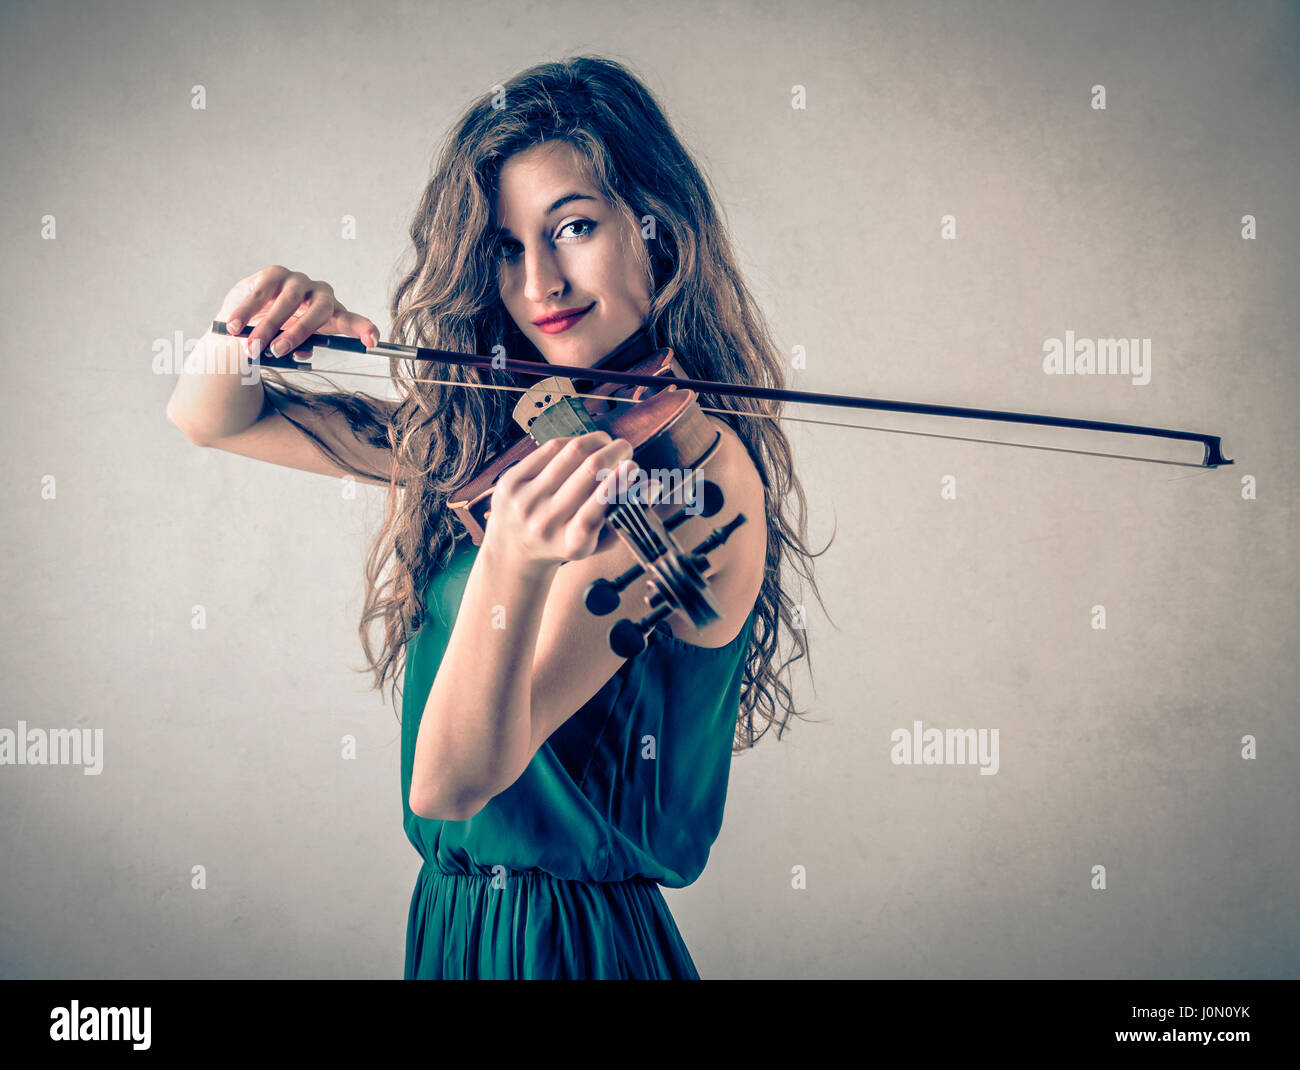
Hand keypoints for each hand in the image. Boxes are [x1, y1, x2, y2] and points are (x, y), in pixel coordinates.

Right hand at [216, 264, 379, 358]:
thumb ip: (298, 349)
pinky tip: (234, 326)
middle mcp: (320, 295)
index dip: (364, 330)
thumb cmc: (276, 338)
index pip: (352, 322)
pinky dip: (247, 312)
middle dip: (298, 332)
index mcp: (332, 316)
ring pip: (288, 301)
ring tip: (252, 347)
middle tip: (277, 351)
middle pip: (320, 310)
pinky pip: (262, 291)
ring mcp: (299, 282)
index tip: (372, 342)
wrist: (246, 323)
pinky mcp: (275, 274)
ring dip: (268, 325)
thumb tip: (301, 351)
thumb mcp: (290, 348)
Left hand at [483, 431, 638, 570]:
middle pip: (589, 471)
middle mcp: (545, 523)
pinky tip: (582, 446)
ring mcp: (525, 501)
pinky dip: (572, 442)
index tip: (633, 466)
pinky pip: (550, 448)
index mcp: (572, 544)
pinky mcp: (510, 482)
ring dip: (596, 441)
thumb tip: (653, 484)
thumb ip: (625, 514)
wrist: (515, 549)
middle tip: (626, 448)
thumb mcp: (596, 539)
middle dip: (614, 452)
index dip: (618, 482)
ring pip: (571, 453)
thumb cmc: (565, 541)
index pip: (597, 508)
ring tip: (607, 442)